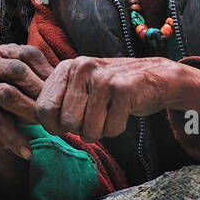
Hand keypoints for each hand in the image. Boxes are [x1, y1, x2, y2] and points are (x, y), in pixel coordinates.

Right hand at [0, 44, 55, 161]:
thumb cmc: (1, 95)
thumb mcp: (20, 82)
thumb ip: (40, 80)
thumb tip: (73, 89)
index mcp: (3, 54)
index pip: (29, 55)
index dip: (48, 71)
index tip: (65, 90)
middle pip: (18, 71)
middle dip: (40, 90)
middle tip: (58, 109)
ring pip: (8, 94)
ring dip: (30, 111)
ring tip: (47, 127)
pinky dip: (14, 137)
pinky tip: (27, 151)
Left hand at [35, 56, 180, 143]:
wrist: (156, 78)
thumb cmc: (113, 88)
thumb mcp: (81, 86)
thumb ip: (59, 100)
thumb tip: (45, 126)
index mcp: (67, 67)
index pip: (44, 108)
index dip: (53, 126)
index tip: (67, 126)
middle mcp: (82, 68)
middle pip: (66, 123)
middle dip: (81, 130)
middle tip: (95, 118)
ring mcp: (103, 78)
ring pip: (88, 130)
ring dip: (100, 131)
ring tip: (109, 114)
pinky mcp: (123, 90)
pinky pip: (110, 130)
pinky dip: (116, 129)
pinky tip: (123, 113)